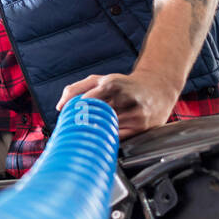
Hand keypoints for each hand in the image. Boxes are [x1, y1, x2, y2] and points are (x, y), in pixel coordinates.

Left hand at [56, 70, 180, 137]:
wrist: (158, 88)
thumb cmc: (124, 85)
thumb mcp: (100, 80)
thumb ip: (75, 89)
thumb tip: (60, 107)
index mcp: (112, 84)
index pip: (88, 101)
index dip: (77, 112)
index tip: (68, 120)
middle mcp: (125, 99)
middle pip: (97, 118)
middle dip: (84, 124)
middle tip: (74, 130)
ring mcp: (135, 114)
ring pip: (108, 130)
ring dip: (96, 132)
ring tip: (92, 130)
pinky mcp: (142, 128)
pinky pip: (119, 138)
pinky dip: (109, 139)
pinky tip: (104, 135)